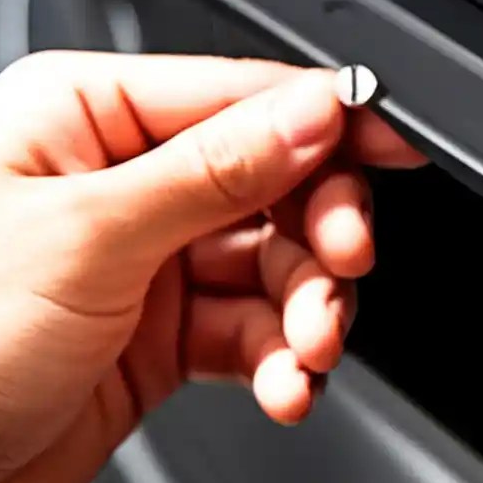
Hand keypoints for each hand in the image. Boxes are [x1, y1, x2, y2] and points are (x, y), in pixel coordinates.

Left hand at [0, 51, 424, 482]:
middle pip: (279, 183)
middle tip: (343, 265)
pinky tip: (285, 384)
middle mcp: (128, 180)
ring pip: (278, 265)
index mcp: (89, 116)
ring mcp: (151, 259)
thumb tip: (314, 114)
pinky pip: (255, 331)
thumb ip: (217, 171)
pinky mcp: (166, 332)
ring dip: (308, 312)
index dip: (329, 122)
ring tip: (306, 350)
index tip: (393, 147)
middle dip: (320, 234)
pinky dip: (283, 361)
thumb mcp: (90, 235)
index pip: (243, 98)